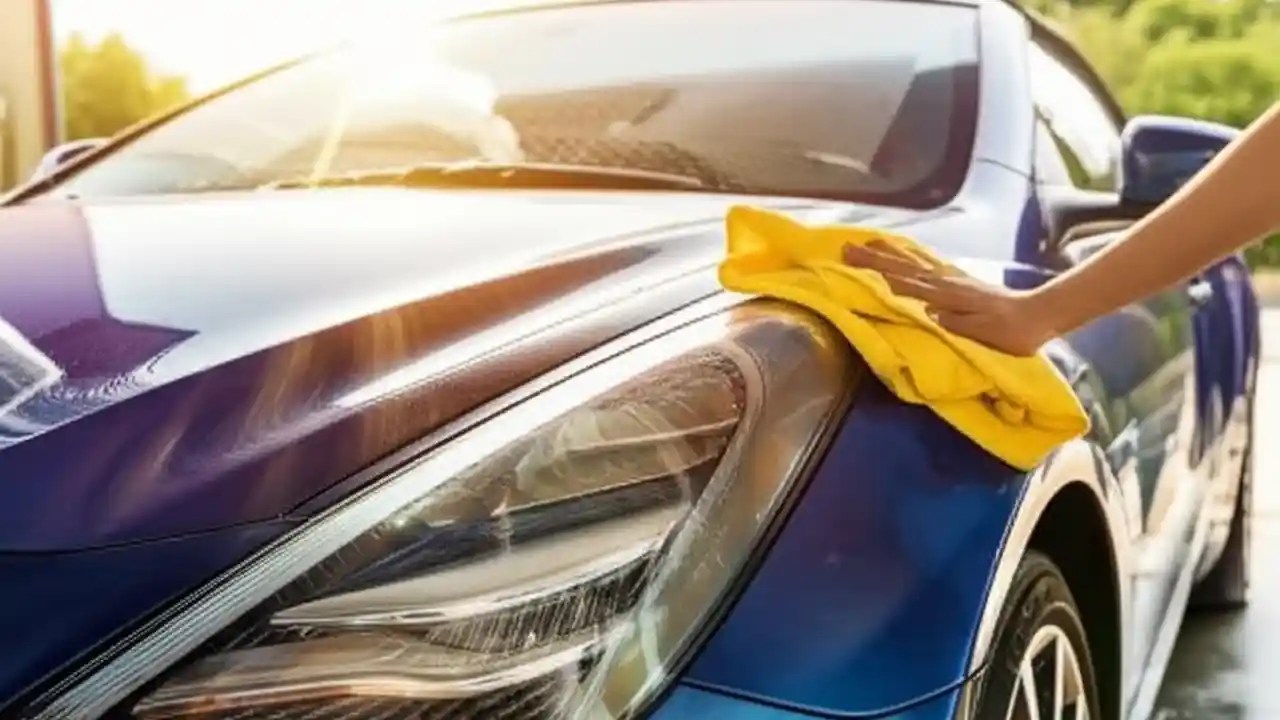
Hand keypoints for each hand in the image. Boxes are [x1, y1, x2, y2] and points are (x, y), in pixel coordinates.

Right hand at [841, 240, 1058, 355]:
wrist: (1038, 315)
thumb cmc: (1011, 333)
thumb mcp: (986, 333)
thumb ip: (958, 323)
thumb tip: (929, 313)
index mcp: (948, 296)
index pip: (907, 283)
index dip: (879, 273)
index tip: (853, 264)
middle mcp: (947, 282)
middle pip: (904, 266)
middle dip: (874, 257)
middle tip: (846, 247)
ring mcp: (952, 279)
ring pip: (913, 261)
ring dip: (888, 252)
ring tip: (867, 242)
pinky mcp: (959, 280)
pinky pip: (927, 263)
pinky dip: (910, 255)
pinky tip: (903, 252)